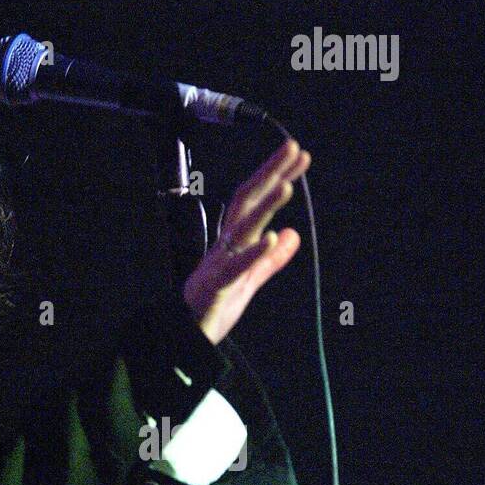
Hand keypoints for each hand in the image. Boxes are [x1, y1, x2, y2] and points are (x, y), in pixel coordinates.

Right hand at [183, 139, 310, 344]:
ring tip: (286, 184)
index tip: (299, 156)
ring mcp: (220, 262)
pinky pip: (236, 266)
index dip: (277, 177)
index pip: (256, 201)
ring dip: (264, 205)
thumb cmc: (212, 307)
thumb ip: (270, 258)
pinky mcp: (218, 285)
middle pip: (247, 201)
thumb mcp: (249, 280)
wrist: (185, 337)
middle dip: (270, 173)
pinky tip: (270, 237)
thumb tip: (291, 235)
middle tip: (292, 148)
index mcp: (233, 242)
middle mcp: (225, 245)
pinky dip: (253, 252)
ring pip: (242, 227)